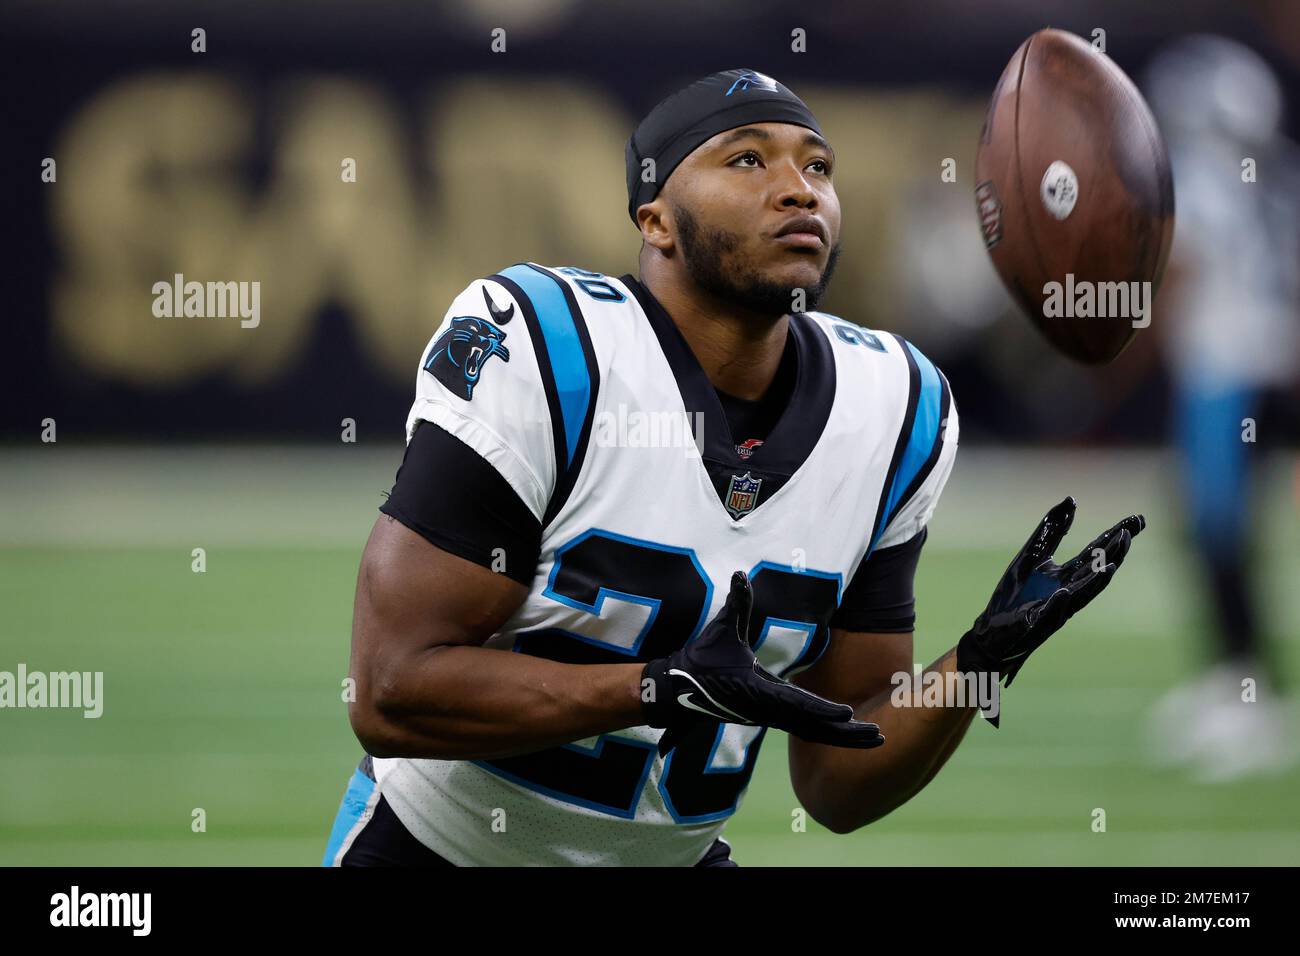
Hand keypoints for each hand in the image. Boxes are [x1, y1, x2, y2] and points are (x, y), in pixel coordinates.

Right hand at [641, 571, 884, 756]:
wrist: (677, 689)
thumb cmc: (701, 659)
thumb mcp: (722, 629)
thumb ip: (737, 603)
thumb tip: (740, 574)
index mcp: (757, 693)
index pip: (796, 702)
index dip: (822, 708)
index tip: (848, 713)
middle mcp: (767, 711)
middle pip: (814, 727)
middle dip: (847, 734)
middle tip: (880, 737)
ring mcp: (769, 717)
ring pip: (812, 732)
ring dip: (844, 737)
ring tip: (876, 739)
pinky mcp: (769, 717)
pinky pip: (804, 729)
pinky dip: (827, 732)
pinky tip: (847, 732)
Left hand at [956, 496, 1143, 722]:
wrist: (991, 631)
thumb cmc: (1015, 594)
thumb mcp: (1032, 555)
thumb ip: (1052, 531)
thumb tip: (1072, 500)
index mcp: (1068, 575)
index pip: (1097, 551)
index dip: (1117, 535)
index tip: (1138, 519)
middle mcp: (1069, 591)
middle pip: (1096, 570)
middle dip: (1114, 554)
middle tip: (1129, 534)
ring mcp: (1055, 609)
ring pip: (1081, 595)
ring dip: (1096, 581)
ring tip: (1110, 565)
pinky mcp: (1035, 622)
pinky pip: (1049, 614)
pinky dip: (1057, 604)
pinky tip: (1064, 592)